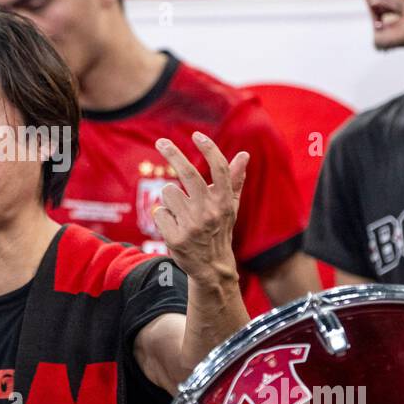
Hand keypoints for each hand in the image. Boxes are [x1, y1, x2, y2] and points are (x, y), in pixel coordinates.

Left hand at [152, 133, 246, 289]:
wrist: (211, 268)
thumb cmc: (219, 230)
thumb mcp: (230, 207)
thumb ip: (234, 180)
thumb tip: (244, 155)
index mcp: (223, 202)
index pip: (219, 170)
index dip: (209, 150)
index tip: (197, 135)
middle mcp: (209, 212)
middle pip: (188, 173)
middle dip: (173, 153)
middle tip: (161, 141)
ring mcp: (192, 226)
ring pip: (168, 193)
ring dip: (170, 200)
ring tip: (180, 214)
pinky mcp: (175, 238)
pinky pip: (159, 212)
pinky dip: (163, 217)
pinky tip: (174, 227)